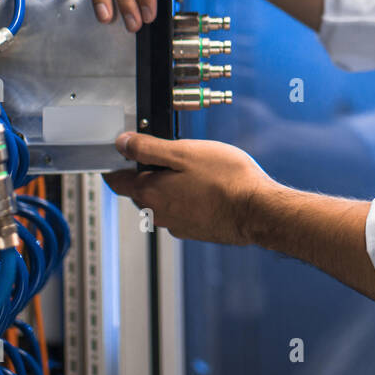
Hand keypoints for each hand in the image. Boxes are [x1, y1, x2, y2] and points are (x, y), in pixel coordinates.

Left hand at [103, 132, 281, 244]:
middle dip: (149, 173)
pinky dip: (189, 199)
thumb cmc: (226, 179)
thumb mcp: (184, 152)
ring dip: (171, 186)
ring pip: (163, 201)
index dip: (118, 163)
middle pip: (141, 190)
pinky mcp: (196, 231)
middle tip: (173, 155)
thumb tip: (122, 143)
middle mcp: (158, 214)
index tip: (126, 152)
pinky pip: (183, 210)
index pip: (116, 181)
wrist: (258, 211)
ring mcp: (177, 225)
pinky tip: (209, 188)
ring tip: (197, 171)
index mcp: (149, 193)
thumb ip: (148, 147)